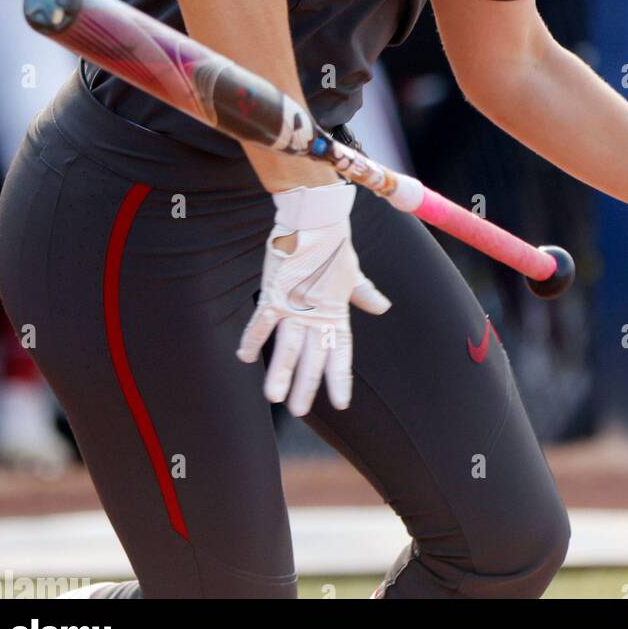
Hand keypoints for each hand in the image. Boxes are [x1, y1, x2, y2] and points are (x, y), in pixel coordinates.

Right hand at [236, 180, 391, 414]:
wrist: (317, 218)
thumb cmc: (335, 244)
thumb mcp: (352, 272)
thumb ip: (363, 294)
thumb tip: (383, 307)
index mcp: (336, 312)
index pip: (340, 353)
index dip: (339, 378)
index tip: (341, 403)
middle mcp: (317, 314)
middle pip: (311, 357)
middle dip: (305, 386)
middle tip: (298, 410)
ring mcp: (295, 306)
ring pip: (287, 347)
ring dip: (280, 373)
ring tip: (274, 398)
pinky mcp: (275, 293)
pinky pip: (262, 322)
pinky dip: (252, 338)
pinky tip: (244, 357)